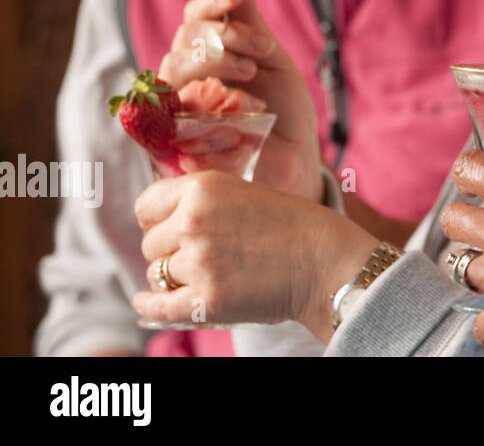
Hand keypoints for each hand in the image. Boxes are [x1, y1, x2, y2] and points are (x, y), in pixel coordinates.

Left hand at [131, 171, 376, 338]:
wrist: (327, 262)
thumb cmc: (294, 226)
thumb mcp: (245, 193)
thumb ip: (204, 202)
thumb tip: (162, 222)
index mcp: (203, 187)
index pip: (146, 207)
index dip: (157, 220)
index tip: (168, 230)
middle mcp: (193, 221)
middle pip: (149, 244)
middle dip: (168, 251)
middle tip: (202, 256)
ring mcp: (198, 262)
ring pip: (156, 274)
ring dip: (174, 277)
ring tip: (207, 275)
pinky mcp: (206, 300)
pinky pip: (157, 307)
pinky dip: (150, 306)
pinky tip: (146, 302)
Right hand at [159, 0, 322, 203]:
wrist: (294, 161)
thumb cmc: (283, 111)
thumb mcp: (274, 61)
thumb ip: (251, 24)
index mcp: (208, 52)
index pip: (195, 17)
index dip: (211, 1)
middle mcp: (185, 76)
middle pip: (184, 39)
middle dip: (224, 36)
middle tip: (262, 50)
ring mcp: (175, 106)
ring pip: (173, 68)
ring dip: (217, 64)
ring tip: (253, 77)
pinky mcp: (169, 139)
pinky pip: (171, 109)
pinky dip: (208, 103)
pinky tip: (245, 109)